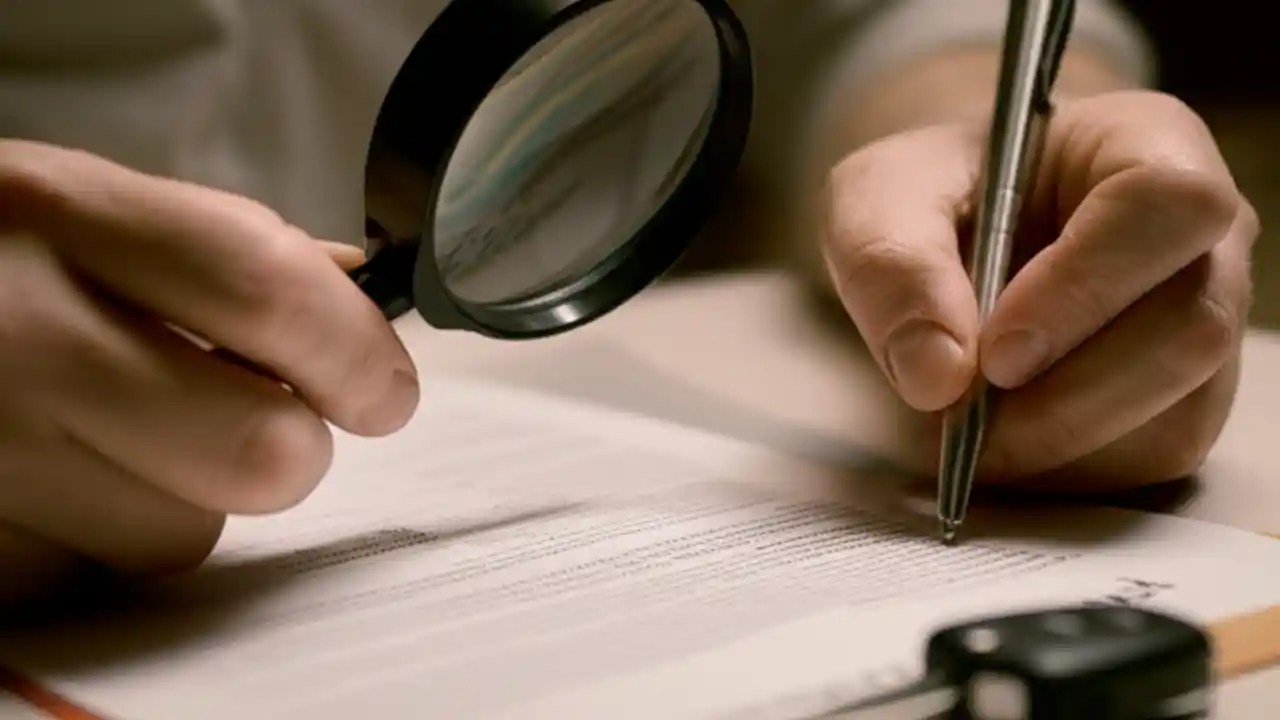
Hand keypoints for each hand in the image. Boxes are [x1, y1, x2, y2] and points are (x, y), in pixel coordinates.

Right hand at [0, 140, 418, 603]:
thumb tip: (353, 298)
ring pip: (183, 534)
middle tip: (265, 421)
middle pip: (258, 449)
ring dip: (182, 497)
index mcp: (64, 215)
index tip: (382, 391)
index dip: (357, 356)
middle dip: (288, 447)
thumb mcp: (82, 209)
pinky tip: (51, 478)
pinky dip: (95, 540)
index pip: (272, 292)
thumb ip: (222, 252)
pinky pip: (93, 579)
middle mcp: (13, 332)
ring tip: (116, 437)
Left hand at [821, 90, 1257, 489]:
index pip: (1166, 207)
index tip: (994, 354)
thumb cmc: (928, 198)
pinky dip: (1068, 468)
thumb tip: (935, 374)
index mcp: (1146, 144)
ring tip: (972, 431)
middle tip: (969, 416)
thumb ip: (891, 263)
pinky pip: (1150, 456)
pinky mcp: (1180, 401)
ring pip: (1178, 408)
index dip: (1087, 288)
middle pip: (1191, 324)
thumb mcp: (876, 199)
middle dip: (1071, 392)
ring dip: (1064, 440)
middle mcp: (1202, 236)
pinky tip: (1001, 444)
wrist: (948, 237)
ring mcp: (1203, 321)